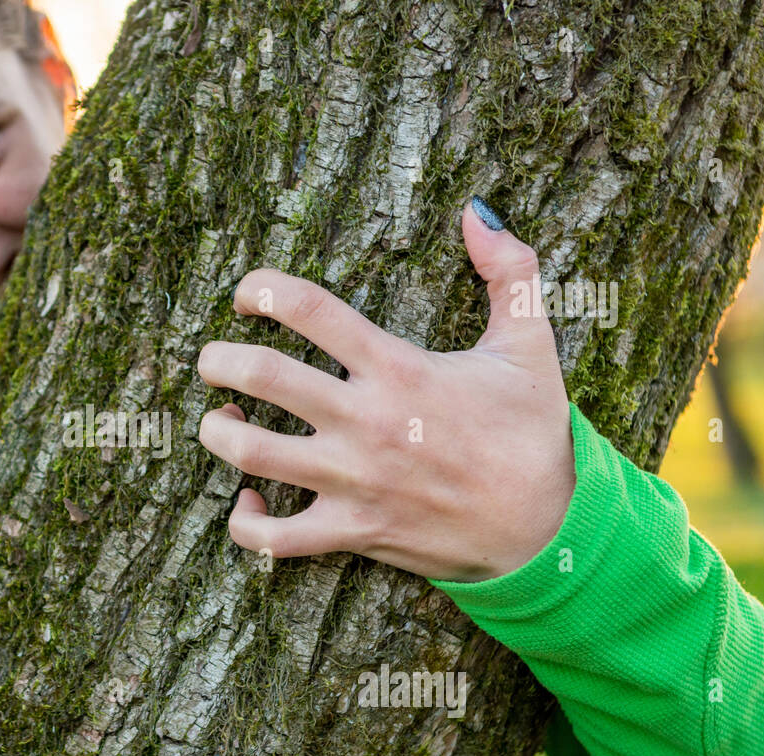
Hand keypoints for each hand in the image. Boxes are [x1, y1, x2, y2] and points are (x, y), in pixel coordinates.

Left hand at [196, 198, 575, 582]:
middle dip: (219, 359)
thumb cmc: (532, 433)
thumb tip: (477, 210)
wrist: (550, 528)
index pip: (309, 309)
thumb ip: (509, 270)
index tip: (246, 293)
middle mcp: (367, 422)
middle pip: (262, 375)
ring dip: (217, 432)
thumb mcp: (529, 343)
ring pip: (252, 453)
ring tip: (219, 419)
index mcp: (399, 368)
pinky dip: (246, 522)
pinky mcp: (352, 532)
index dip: (262, 288)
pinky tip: (247, 498)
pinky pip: (275, 538)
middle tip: (213, 358)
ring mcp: (354, 481)